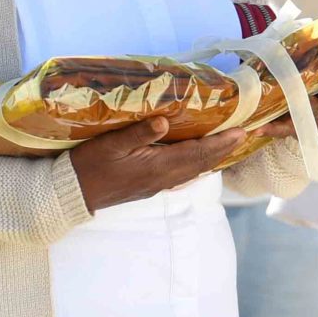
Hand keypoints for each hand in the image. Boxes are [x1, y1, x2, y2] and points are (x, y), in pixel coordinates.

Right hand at [68, 117, 252, 212]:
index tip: (241, 131)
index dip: (221, 143)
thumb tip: (165, 121)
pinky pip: (182, 176)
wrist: (73, 194)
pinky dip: (197, 166)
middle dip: (224, 149)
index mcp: (157, 167)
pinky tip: (200, 163)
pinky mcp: (150, 186)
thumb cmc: (88, 166)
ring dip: (213, 158)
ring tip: (228, 145)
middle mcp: (163, 179)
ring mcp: (157, 185)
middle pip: (202, 164)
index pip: (198, 153)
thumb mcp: (110, 144)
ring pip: (193, 171)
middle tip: (244, 134)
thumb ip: (138, 133)